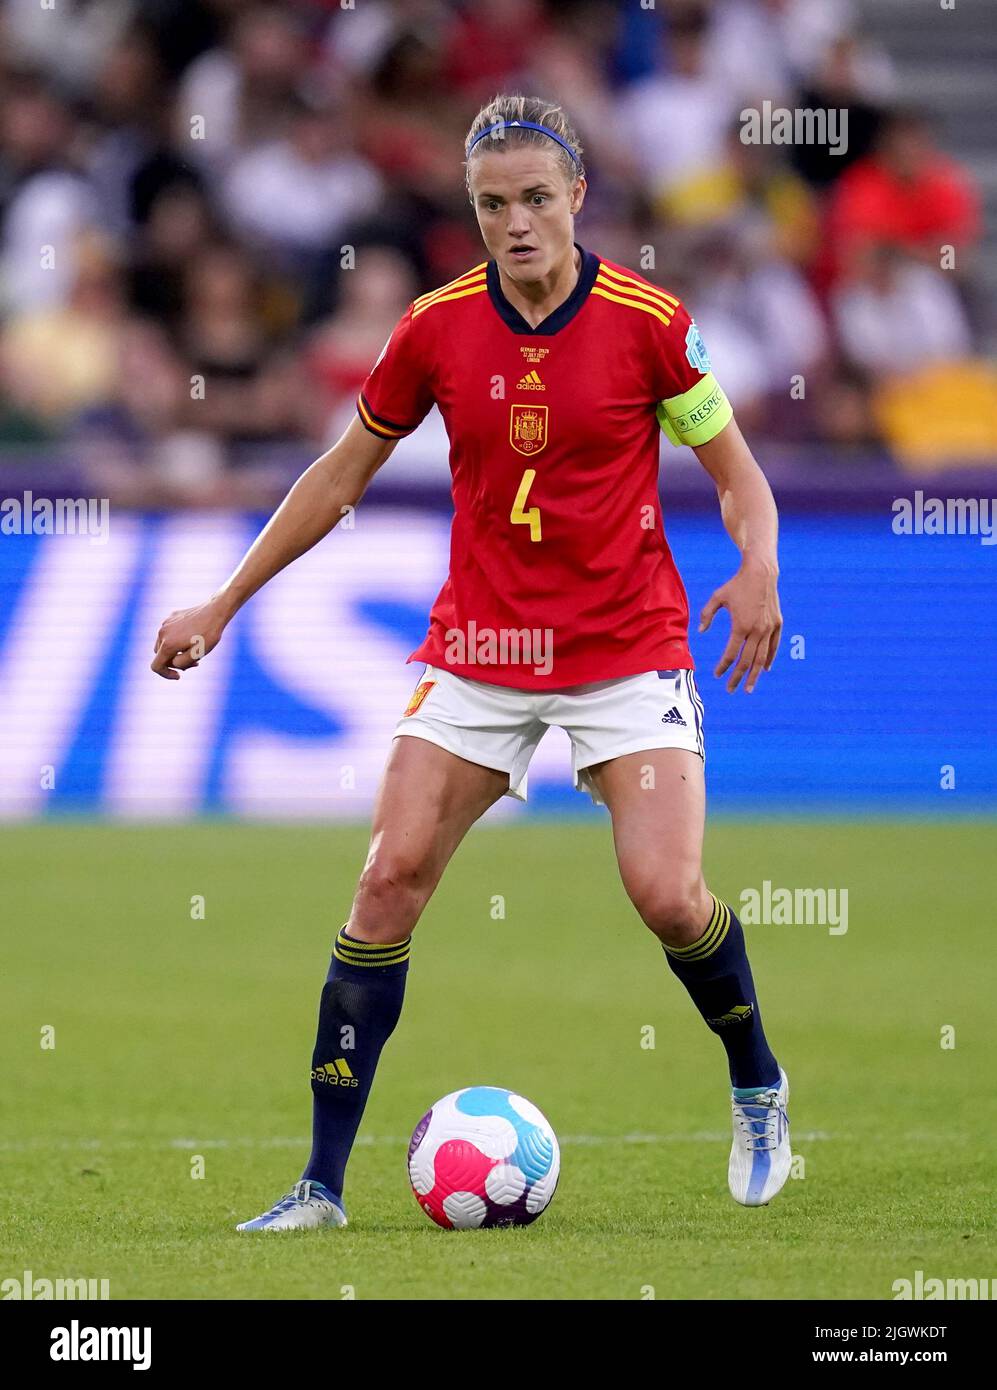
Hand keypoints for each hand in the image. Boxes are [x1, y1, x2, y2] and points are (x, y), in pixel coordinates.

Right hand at [151, 596, 230, 680]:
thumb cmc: (209, 634)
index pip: (156, 666)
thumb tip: (173, 663)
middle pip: (160, 655)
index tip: (178, 676)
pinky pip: (168, 633)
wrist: (215, 611)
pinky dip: (176, 640)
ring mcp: (165, 623)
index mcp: (168, 644)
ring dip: (175, 651)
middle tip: (194, 663)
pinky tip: (192, 638)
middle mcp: (162, 633)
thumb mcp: (198, 654)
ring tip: (195, 651)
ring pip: (163, 644)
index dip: (165, 674)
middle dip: (173, 662)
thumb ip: (181, 663)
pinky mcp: (171, 617)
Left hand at [699, 558, 781, 692]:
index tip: (717, 675)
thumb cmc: (736, 584)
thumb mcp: (717, 597)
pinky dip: (769, 659)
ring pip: (762, 658)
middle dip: (738, 678)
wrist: (761, 572)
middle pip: (747, 661)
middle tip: (731, 690)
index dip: (723, 666)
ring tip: (748, 688)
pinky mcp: (778, 624)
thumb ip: (706, 614)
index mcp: (740, 626)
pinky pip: (773, 646)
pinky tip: (764, 669)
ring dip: (754, 675)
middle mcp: (756, 630)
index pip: (731, 654)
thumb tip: (700, 631)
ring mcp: (769, 628)